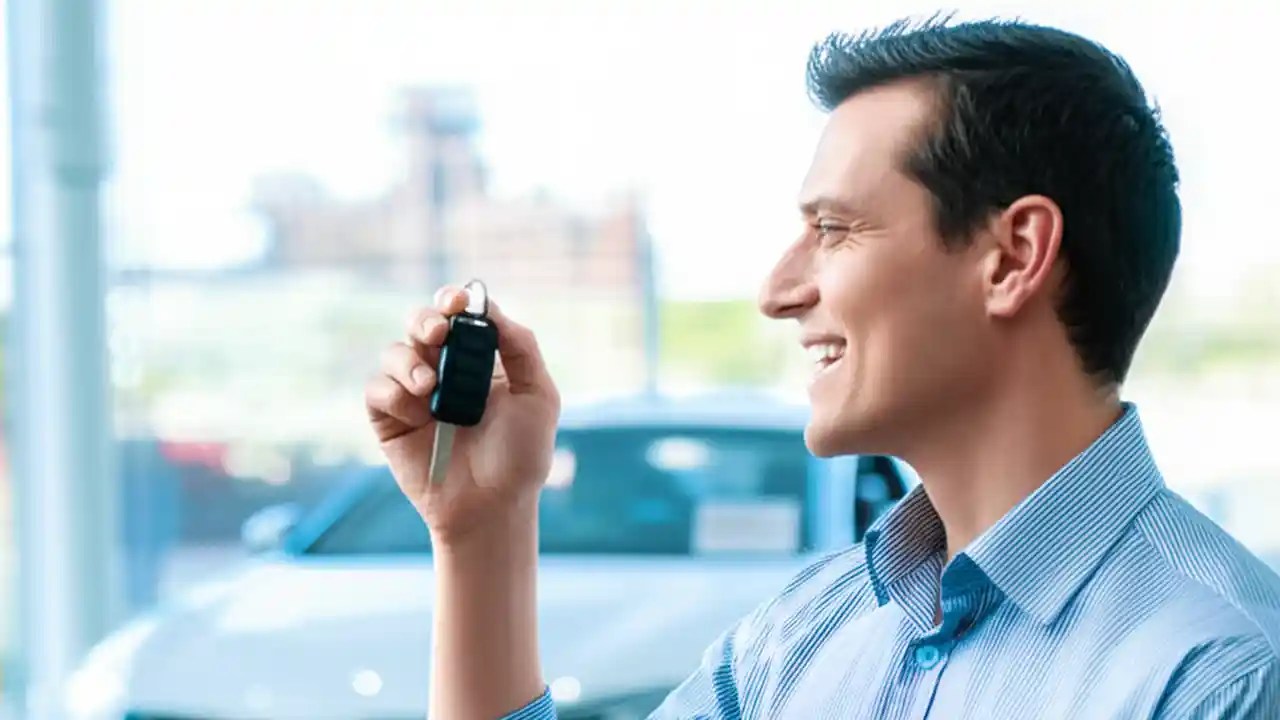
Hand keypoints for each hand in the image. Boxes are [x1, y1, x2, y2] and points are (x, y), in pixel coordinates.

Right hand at [364, 285, 560, 543]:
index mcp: (479, 359)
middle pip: (420, 323)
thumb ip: (522, 348)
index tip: (459, 300)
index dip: (454, 299)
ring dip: (408, 361)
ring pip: (394, 352)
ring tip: (430, 387)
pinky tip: (418, 416)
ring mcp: (414, 395)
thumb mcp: (538, 397)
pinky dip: (394, 394)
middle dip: (425, 319)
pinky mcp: (390, 421)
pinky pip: (376, 390)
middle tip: (437, 332)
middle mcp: (444, 370)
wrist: (493, 507)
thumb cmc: (521, 456)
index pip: (460, 315)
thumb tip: (492, 308)